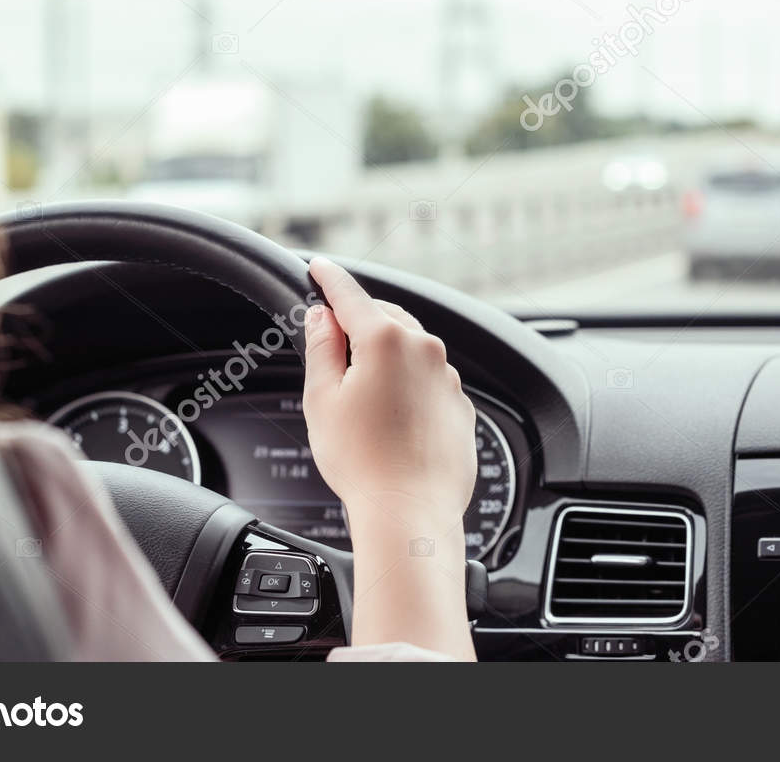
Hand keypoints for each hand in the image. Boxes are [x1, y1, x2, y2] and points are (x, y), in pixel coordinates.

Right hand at [302, 256, 477, 658]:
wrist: (411, 511)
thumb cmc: (363, 462)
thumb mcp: (322, 399)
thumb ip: (322, 348)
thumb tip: (322, 317)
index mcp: (386, 338)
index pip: (350, 295)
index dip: (330, 279)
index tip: (320, 268)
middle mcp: (424, 348)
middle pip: (383, 320)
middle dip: (358, 326)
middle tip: (332, 349)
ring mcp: (447, 376)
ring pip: (409, 350)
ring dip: (385, 360)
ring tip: (361, 401)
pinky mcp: (459, 403)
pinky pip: (428, 381)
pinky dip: (408, 387)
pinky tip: (390, 420)